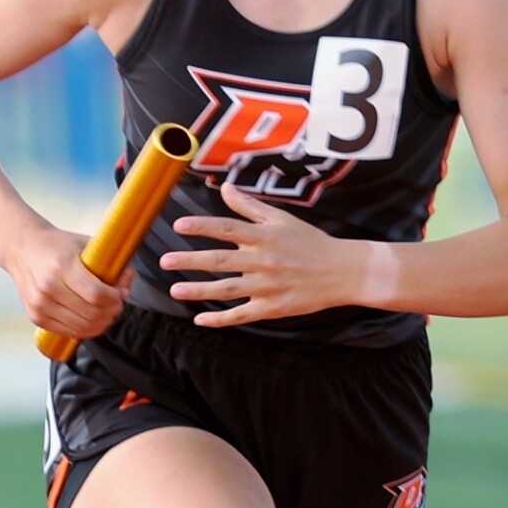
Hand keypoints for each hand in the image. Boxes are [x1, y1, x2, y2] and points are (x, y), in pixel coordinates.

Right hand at [6, 226, 125, 340]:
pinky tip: (91, 321)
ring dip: (101, 324)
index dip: (114, 298)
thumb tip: (126, 289)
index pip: (96, 294)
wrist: (22, 249)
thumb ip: (110, 265)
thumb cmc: (58, 246)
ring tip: (106, 313)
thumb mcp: (85, 245)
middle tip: (116, 305)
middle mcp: (48, 286)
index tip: (119, 294)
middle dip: (111, 312)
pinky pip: (68, 332)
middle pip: (91, 314)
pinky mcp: (35, 317)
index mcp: (62, 265)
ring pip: (81, 327)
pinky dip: (85, 330)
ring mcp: (40, 304)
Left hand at [162, 185, 380, 325]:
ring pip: (227, 290)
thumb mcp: (282, 219)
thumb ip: (249, 207)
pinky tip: (201, 319)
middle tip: (165, 261)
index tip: (179, 226)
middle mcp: (264, 261)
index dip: (202, 227)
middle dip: (191, 261)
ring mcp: (268, 286)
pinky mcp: (273, 307)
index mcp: (265, 237)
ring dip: (199, 291)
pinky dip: (221, 319)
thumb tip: (224, 188)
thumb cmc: (310, 242)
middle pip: (221, 261)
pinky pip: (242, 314)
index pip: (228, 229)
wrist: (342, 271)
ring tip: (175, 290)